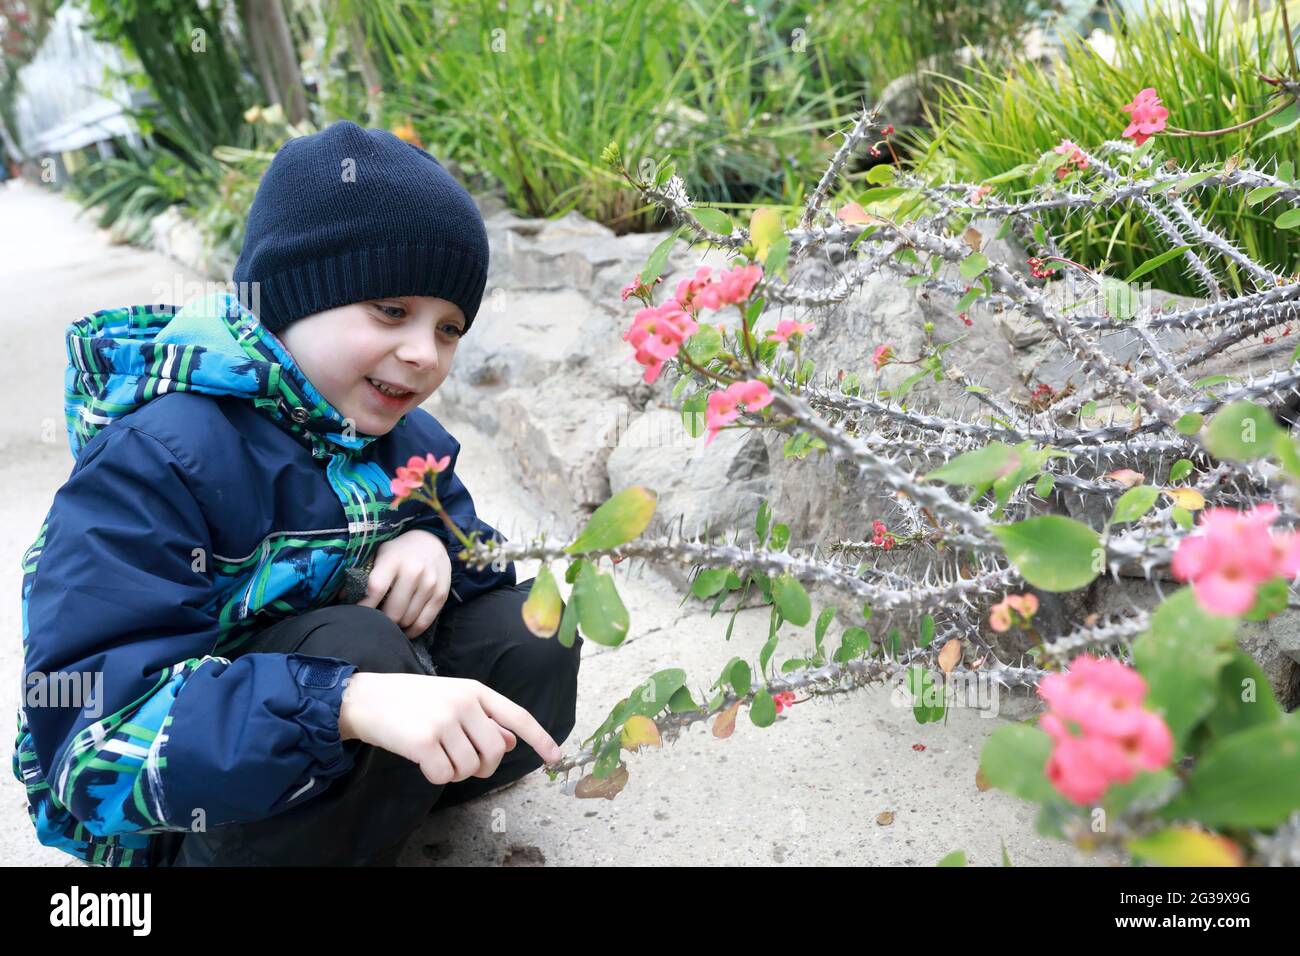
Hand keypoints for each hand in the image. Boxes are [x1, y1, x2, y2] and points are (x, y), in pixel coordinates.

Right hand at [338, 672, 563, 783]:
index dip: (539, 738)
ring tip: (436, 754)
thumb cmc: (411, 701)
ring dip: (454, 772)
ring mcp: (443, 720)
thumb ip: (482, 720)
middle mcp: (463, 702)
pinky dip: (435, 776)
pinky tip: (422, 760)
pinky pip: (444, 776)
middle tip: (461, 761)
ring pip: (469, 768)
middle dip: (483, 766)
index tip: (555, 757)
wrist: (365, 698)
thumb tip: (510, 742)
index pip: (516, 716)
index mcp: (475, 690)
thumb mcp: (451, 701)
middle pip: (494, 752)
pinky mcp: (423, 741)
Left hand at [358, 528, 452, 638]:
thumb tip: (342, 597)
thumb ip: (363, 573)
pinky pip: (424, 622)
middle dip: (382, 621)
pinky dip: (412, 631)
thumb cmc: (399, 552)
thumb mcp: (380, 554)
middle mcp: (414, 571)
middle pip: (393, 610)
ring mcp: (430, 584)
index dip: (364, 606)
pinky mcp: (441, 594)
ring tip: (390, 624)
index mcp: (394, 560)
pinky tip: (404, 630)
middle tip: (375, 622)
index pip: (376, 588)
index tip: (355, 615)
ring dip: (397, 626)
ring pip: (408, 619)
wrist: (432, 542)